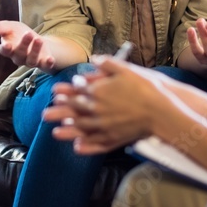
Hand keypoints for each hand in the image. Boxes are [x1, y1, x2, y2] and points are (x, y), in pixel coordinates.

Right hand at [0, 19, 55, 70]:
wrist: (35, 40)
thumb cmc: (18, 34)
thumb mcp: (10, 27)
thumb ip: (0, 27)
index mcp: (9, 48)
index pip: (4, 51)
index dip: (5, 49)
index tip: (7, 45)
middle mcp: (18, 57)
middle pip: (19, 54)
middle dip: (24, 45)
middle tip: (28, 34)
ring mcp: (31, 61)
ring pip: (31, 60)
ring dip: (35, 51)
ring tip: (39, 40)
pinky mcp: (42, 62)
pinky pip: (44, 65)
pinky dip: (48, 63)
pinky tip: (51, 59)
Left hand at [43, 56, 171, 154]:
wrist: (161, 110)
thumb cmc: (145, 87)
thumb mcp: (126, 69)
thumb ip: (107, 63)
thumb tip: (94, 59)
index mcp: (99, 91)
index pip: (77, 92)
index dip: (65, 92)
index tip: (54, 94)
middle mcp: (98, 109)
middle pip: (73, 111)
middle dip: (58, 112)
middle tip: (45, 115)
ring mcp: (105, 125)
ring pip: (81, 129)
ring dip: (67, 131)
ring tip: (55, 133)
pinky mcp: (115, 138)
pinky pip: (96, 143)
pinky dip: (86, 146)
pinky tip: (77, 147)